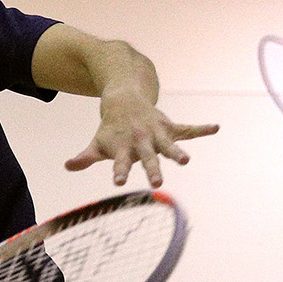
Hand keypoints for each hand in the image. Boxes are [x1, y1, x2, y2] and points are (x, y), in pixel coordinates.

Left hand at [65, 96, 217, 187]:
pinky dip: (202, 129)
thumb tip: (67, 166)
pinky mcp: (170, 126)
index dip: (120, 171)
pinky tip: (216, 128)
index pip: (120, 162)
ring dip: (178, 152)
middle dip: (152, 169)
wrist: (123, 98)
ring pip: (169, 144)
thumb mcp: (97, 143)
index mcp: (124, 147)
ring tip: (186, 161)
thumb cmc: (110, 129)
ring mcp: (157, 133)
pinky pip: (188, 128)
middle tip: (156, 183)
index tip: (119, 182)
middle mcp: (141, 140)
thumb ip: (85, 157)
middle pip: (147, 157)